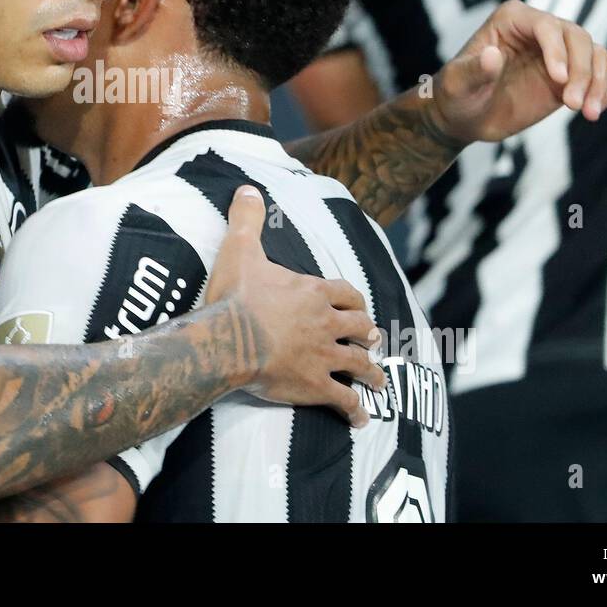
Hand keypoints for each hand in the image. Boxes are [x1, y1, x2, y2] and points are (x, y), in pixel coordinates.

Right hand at [204, 185, 384, 425]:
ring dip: (372, 372)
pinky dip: (354, 411)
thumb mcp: (240, 248)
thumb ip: (246, 218)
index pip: (344, 292)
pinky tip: (360, 419)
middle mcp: (325, 322)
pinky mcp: (315, 385)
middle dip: (367, 333)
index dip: (353, 299)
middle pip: (358, 326)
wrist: (228, 339)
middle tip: (372, 339)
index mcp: (312, 291)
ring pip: (359, 364)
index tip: (357, 306)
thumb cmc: (234, 296)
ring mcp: (324, 356)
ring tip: (378, 380)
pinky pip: (344, 400)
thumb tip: (247, 187)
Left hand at [429, 0, 606, 143]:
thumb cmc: (456, 95)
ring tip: (588, 113)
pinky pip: (600, 73)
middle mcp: (540, 29)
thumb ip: (472, 71)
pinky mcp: (570, 74)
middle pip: (577, 38)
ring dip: (598, 82)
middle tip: (573, 105)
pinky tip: (595, 109)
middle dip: (581, 71)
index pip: (546, 25)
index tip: (559, 80)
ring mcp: (558, 51)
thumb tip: (492, 55)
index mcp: (512, 19)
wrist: (466, 117)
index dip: (557, 50)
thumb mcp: (457, 85)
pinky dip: (604, 89)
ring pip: (594, 53)